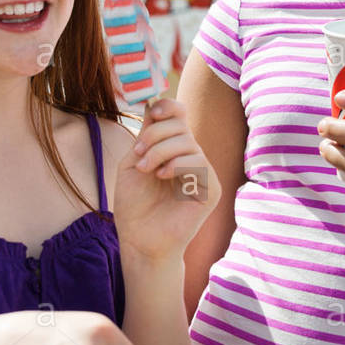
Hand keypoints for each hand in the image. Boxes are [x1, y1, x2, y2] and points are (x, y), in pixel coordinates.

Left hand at [114, 98, 220, 261]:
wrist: (139, 240)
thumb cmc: (134, 206)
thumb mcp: (133, 163)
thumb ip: (146, 136)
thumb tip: (153, 103)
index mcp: (173, 149)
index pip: (180, 115)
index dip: (168, 107)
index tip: (151, 113)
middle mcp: (191, 157)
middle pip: (181, 125)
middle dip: (155, 135)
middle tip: (139, 155)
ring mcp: (203, 173)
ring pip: (188, 142)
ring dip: (160, 150)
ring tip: (145, 169)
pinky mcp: (212, 189)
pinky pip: (199, 162)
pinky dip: (177, 164)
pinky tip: (162, 176)